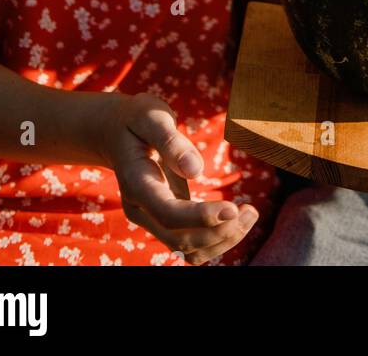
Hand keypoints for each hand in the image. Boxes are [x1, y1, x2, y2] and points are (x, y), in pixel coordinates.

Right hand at [97, 91, 257, 264]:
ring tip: (250, 214)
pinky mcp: (165, 220)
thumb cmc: (137, 118)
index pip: (169, 213)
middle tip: (251, 210)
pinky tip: (236, 220)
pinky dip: (215, 240)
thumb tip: (196, 169)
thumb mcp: (151, 117)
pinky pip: (190, 244)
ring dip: (221, 241)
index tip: (233, 209)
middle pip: (180, 239)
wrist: (116, 130)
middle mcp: (141, 209)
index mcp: (137, 183)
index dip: (201, 217)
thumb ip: (171, 141)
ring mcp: (151, 218)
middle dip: (219, 232)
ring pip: (187, 249)